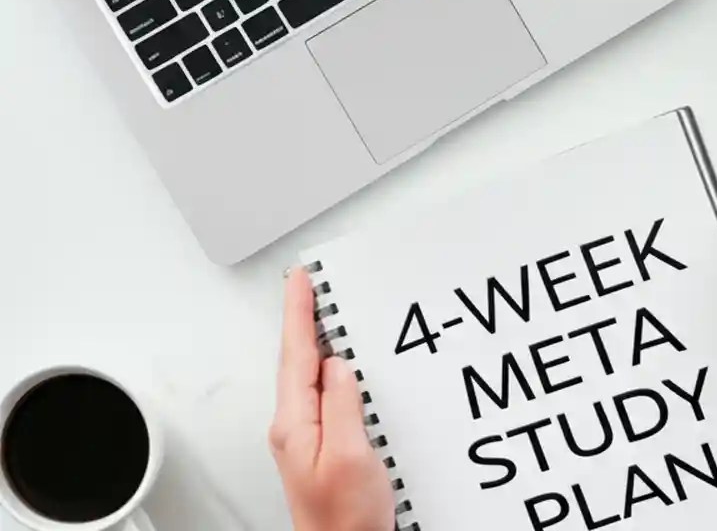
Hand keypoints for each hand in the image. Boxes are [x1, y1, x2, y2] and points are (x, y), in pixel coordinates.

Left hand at [269, 269, 394, 530]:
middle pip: (296, 360)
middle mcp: (294, 428)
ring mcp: (305, 438)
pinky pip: (321, 395)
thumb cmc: (345, 518)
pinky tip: (336, 364)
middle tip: (307, 285)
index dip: (298, 313)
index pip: (296, 354)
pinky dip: (326, 369)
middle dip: (301, 319)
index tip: (300, 280)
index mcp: (296, 424)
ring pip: (307, 376)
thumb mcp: (350, 453)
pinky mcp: (321, 446)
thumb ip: (342, 404)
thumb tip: (338, 365)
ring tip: (318, 311)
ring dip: (313, 341)